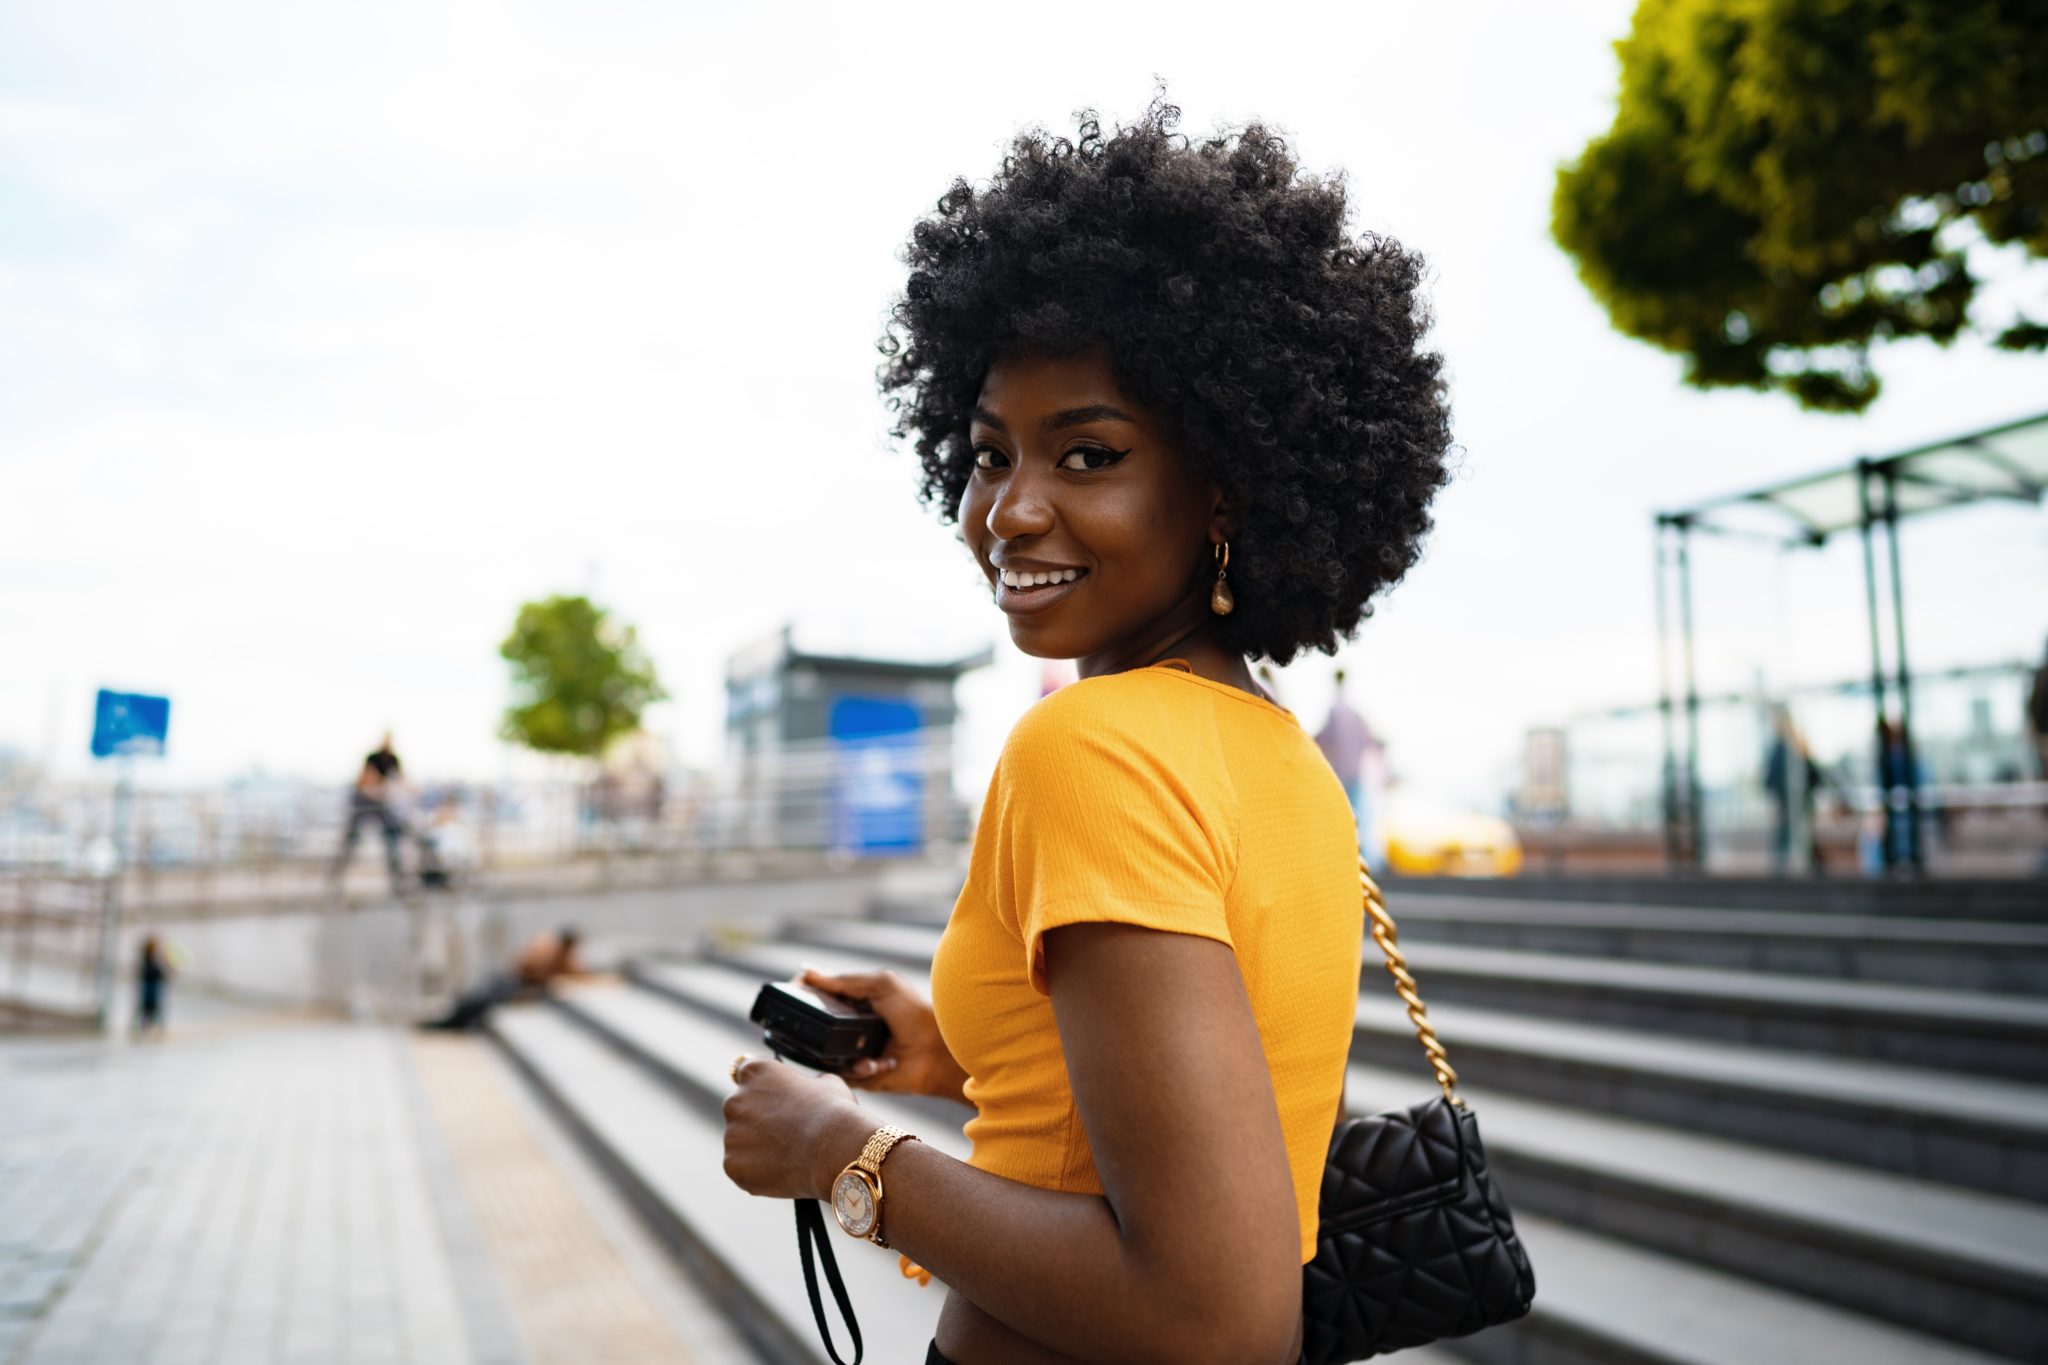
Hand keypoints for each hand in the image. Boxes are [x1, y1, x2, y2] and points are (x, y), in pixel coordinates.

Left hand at [722, 1058, 873, 1199]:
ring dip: (757, 1147)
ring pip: (741, 1142)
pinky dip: (757, 1172)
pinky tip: (782, 1171)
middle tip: (786, 1134)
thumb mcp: (826, 1083)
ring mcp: (731, 1135)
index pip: (747, 1076)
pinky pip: (742, 1168)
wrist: (834, 1150)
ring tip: (789, 1156)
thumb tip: (808, 1090)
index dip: (763, 1089)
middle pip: (740, 1110)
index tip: (775, 1101)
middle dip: (758, 1120)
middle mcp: (735, 1100)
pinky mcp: (732, 1164)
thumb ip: (806, 1083)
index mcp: (755, 1073)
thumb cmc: (834, 1112)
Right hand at [800, 967, 969, 1103]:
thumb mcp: (882, 984)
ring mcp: (854, 1051)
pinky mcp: (860, 1075)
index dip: (803, 996)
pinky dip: (860, 1070)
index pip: (818, 998)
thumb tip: (806, 972)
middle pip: (815, 1029)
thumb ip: (845, 981)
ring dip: (847, 1055)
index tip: (792, 995)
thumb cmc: (915, 1012)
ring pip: (824, 1055)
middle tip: (834, 1033)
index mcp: (854, 1002)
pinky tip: (881, 1064)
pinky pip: (842, 1076)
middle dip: (817, 1032)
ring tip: (871, 1056)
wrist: (937, 1051)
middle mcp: (850, 1027)